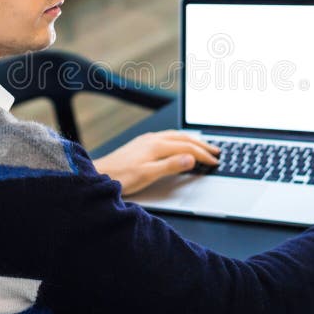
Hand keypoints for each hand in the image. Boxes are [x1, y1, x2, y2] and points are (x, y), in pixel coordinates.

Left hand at [94, 130, 219, 194]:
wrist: (97, 174)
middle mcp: (152, 139)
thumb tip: (190, 159)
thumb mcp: (148, 174)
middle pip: (183, 139)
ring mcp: (146, 140)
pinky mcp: (141, 144)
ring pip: (175, 136)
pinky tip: (178, 144)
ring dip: (191, 140)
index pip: (187, 148)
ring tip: (202, 145)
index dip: (203, 155)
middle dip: (201, 144)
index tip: (215, 161)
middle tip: (216, 151)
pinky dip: (179, 140)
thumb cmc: (120, 177)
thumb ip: (170, 166)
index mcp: (157, 145)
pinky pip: (166, 137)